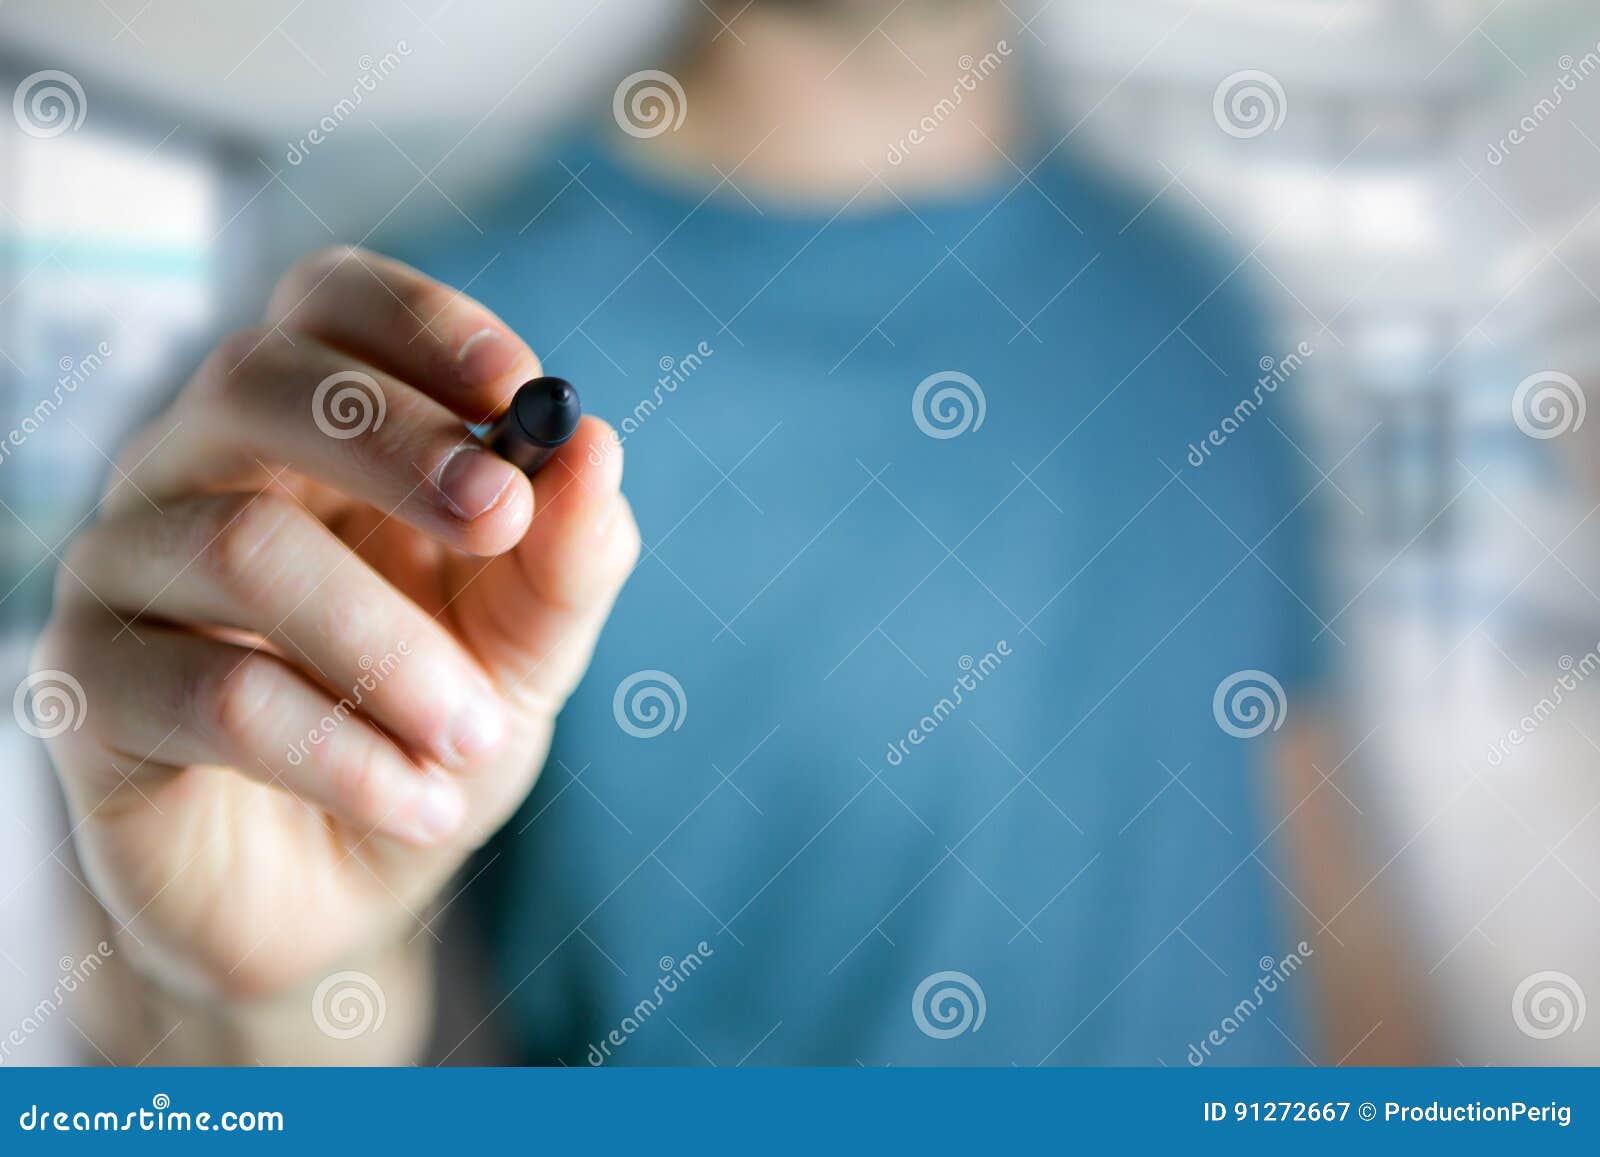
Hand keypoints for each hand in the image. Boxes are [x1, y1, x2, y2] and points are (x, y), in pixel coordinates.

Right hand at [31, 246, 637, 1005]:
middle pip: (257, 380)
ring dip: (390, 647)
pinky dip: (344, 754)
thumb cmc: (426, 734)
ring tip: (481, 737)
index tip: (517, 390)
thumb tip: (593, 446)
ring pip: (241, 544)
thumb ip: (565, 557)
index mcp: (308, 433)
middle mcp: (194, 473)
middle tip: (502, 523)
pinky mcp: (87, 692)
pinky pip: (215, 694)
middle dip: (397, 441)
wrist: (340, 893)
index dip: (420, 325)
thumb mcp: (526, 650)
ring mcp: (124, 572)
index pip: (329, 305)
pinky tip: (423, 805)